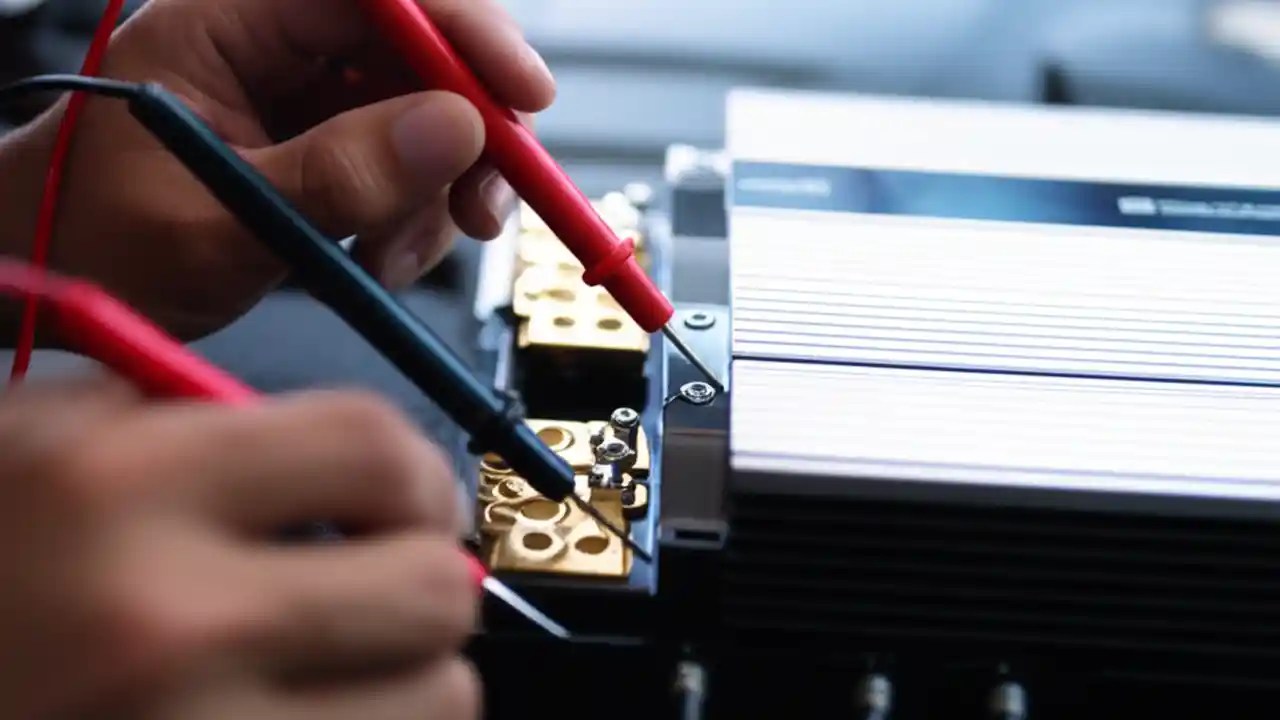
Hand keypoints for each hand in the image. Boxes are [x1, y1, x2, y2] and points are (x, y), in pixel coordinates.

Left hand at [0, 0, 553, 340]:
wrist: (63, 283)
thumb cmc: (99, 238)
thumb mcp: (215, 219)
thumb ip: (336, 174)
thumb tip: (455, 130)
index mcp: (232, 19)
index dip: (464, 29)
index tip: (520, 94)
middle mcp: (280, 42)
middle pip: (424, 48)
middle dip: (472, 128)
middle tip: (484, 202)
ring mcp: (309, 93)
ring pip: (432, 112)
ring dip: (443, 191)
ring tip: (399, 255)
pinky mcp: (330, 142)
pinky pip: (411, 162)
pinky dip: (418, 217)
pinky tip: (383, 255)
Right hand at [0, 377, 479, 718]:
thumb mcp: (17, 456)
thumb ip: (170, 425)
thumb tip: (326, 448)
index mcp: (115, 490)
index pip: (376, 446)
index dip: (412, 469)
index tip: (406, 494)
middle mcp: (167, 624)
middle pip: (431, 588)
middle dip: (420, 577)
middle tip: (380, 582)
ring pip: (434, 702)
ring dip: (403, 678)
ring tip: (333, 668)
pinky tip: (294, 719)